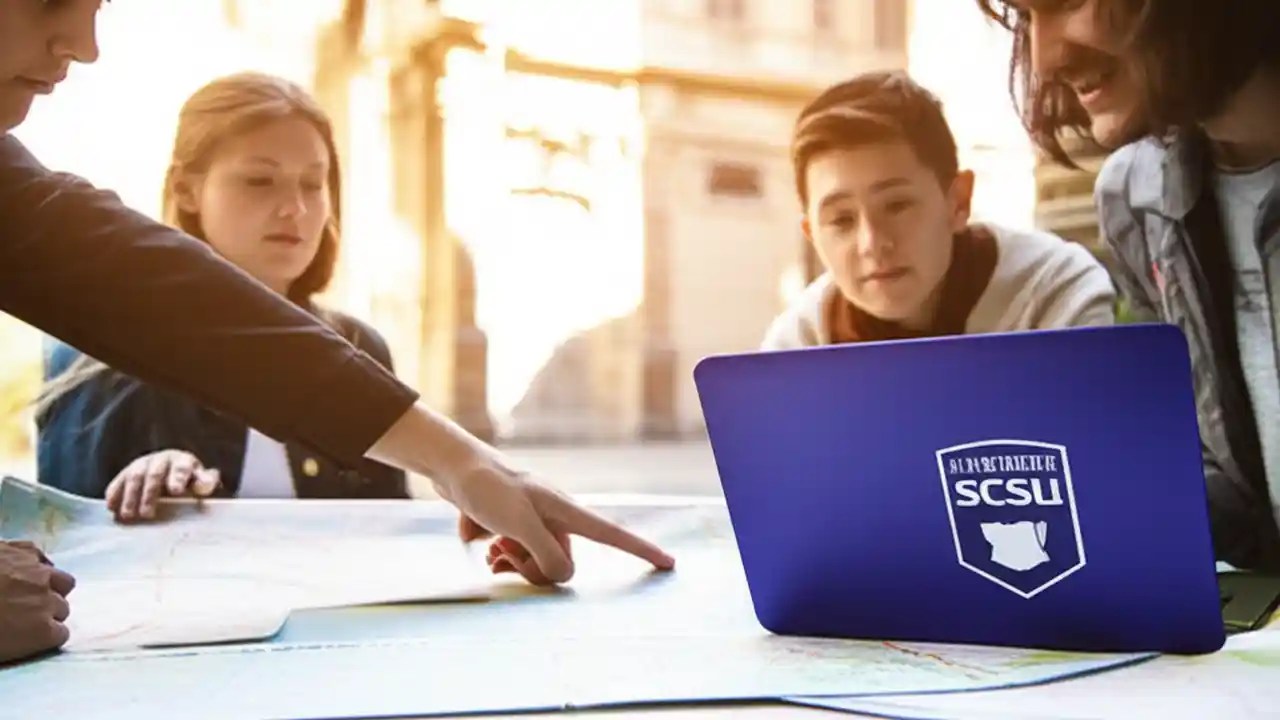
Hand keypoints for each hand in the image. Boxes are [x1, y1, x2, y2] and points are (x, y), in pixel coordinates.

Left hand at [0, 541, 75, 663]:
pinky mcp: (24, 550)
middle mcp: (48, 599)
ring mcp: (38, 572)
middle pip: (63, 608)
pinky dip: (36, 565)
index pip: (61, 636)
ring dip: (51, 587)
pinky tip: (20, 570)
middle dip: (47, 612)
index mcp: (41, 630)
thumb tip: (15, 635)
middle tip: (22, 615)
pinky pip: (42, 558)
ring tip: (28, 591)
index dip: (44, 635)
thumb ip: (16, 642)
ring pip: (63, 580)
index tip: (29, 636)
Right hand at [105, 450, 220, 522]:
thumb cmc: (189, 483)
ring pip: (133, 477)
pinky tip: (111, 508)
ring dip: (129, 497)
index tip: (176, 491)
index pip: (181, 468)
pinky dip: (114, 494)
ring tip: (128, 516)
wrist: (171, 476)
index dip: (178, 478)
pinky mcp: (126, 473)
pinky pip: (118, 482)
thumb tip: (209, 481)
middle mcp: (160, 460)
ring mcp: (141, 465)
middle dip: (149, 494)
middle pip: (154, 474)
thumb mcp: (200, 483)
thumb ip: (205, 482)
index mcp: (182, 461)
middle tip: (147, 514)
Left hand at [366, 403, 673, 585]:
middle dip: (532, 569)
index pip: (612, 535)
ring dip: (512, 563)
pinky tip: (482, 545)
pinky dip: (500, 557)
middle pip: (562, 565)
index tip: (670, 563)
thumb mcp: (518, 523)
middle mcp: (556, 518)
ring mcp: (535, 522)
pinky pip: (517, 557)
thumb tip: (564, 575)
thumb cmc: (487, 488)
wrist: (453, 465)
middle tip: (504, 551)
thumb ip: (546, 552)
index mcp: (565, 512)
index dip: (642, 551)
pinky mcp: (515, 525)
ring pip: (537, 564)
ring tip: (491, 549)